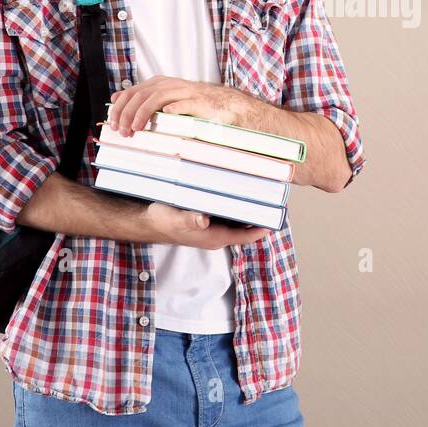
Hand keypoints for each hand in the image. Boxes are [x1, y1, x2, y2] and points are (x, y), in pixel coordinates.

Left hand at [107, 76, 257, 135]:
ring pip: (156, 98)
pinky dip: (172, 109)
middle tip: (122, 131)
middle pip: (141, 95)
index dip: (120, 106)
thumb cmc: (196, 106)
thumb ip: (145, 100)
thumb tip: (119, 101)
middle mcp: (171, 84)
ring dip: (142, 114)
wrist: (226, 105)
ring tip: (135, 129)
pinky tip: (165, 116)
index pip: (133, 91)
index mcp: (161, 83)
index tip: (113, 122)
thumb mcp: (167, 100)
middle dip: (127, 113)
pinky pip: (183, 103)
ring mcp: (185, 92)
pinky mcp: (199, 101)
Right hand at [143, 201, 272, 249]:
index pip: (247, 235)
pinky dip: (237, 203)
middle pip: (246, 226)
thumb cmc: (163, 221)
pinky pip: (229, 212)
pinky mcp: (208, 219)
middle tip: (276, 196)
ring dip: (250, 207)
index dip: (263, 227)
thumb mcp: (176, 219)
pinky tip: (240, 189)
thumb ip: (190, 220)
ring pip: (238, 219)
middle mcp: (218, 234)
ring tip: (264, 189)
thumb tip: (203, 220)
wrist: (148, 221)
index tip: (278, 214)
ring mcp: (214, 227)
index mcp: (216, 237)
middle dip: (260, 213)